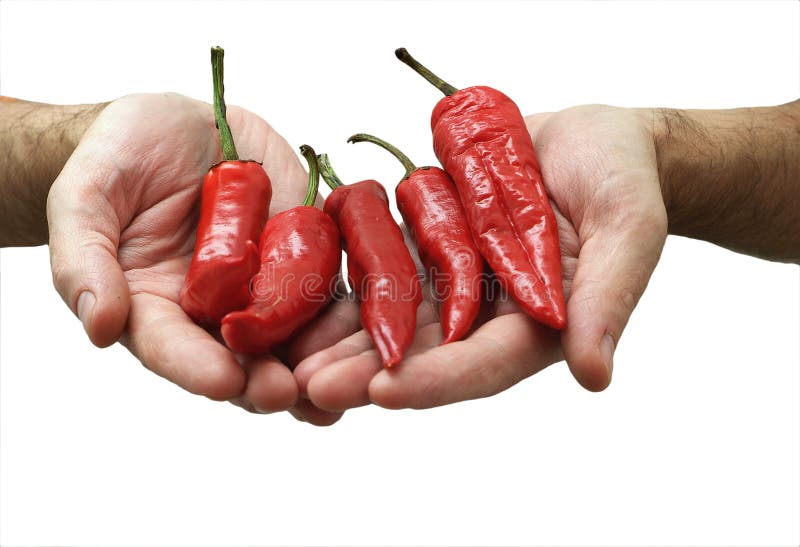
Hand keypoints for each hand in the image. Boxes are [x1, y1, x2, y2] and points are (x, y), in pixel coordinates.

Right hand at [46, 93, 356, 421]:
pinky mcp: (307, 251)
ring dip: (325, 359)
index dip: (197, 368)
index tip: (225, 382)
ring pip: (299, 334)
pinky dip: (357, 305)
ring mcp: (267, 285)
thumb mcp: (84, 203)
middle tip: (294, 394)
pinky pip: (335, 282)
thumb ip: (84, 262)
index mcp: (159, 312)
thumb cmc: (114, 165)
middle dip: (271, 380)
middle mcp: (218, 312)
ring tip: (348, 379)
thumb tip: (98, 325)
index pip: (175, 351)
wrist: (170, 129)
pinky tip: (379, 320)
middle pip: (246, 360)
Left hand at [291, 104, 667, 414]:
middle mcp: (486, 310)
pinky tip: (296, 284)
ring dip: (342, 332)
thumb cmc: (625, 182)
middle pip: (424, 350)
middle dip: (367, 370)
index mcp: (536, 325)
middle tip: (310, 387)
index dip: (437, 379)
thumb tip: (594, 375)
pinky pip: (383, 258)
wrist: (594, 140)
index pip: (484, 364)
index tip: (386, 392)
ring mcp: (453, 273)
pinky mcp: (428, 237)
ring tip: (288, 350)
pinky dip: (344, 273)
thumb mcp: (628, 232)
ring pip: (391, 311)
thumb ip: (609, 299)